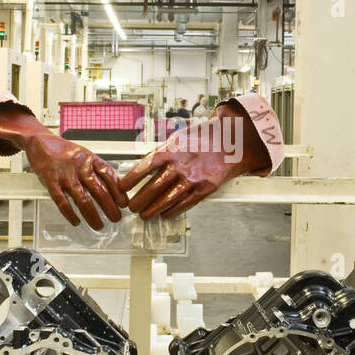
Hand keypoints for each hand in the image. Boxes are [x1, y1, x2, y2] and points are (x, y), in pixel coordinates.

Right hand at [0, 104, 125, 229]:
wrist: (40, 141)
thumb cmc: (63, 151)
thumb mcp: (85, 155)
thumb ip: (97, 169)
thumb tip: (114, 186)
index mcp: (90, 159)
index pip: (109, 175)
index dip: (118, 191)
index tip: (124, 203)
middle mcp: (79, 167)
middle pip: (99, 190)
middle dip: (109, 207)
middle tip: (115, 218)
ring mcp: (65, 175)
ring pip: (82, 199)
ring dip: (92, 215)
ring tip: (98, 225)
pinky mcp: (51, 182)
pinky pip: (62, 201)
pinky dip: (70, 214)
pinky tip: (76, 221)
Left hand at [120, 102, 270, 219]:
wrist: (231, 142)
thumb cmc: (203, 139)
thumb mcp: (178, 139)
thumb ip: (160, 152)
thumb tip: (141, 163)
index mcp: (171, 150)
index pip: (144, 166)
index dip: (131, 179)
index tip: (122, 187)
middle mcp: (181, 165)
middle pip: (153, 187)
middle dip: (140, 200)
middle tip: (132, 207)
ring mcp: (193, 178)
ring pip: (167, 199)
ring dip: (153, 209)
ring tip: (144, 215)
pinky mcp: (205, 188)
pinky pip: (185, 204)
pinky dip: (173, 210)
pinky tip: (165, 214)